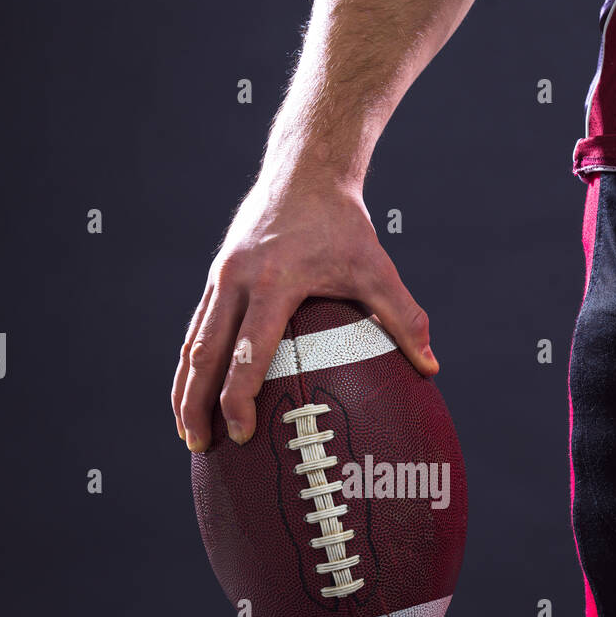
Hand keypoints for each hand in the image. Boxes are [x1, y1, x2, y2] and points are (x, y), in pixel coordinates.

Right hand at [172, 173, 437, 450]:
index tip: (243, 433)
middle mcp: (236, 280)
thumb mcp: (376, 267)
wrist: (304, 170)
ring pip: (191, 343)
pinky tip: (194, 394)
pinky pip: (196, 328)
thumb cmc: (344, 223)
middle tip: (200, 446)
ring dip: (184, 390)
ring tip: (188, 433)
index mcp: (273, 283)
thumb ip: (404, 318)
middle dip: (197, 404)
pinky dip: (190, 365)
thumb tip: (431, 367)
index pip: (249, 351)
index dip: (240, 396)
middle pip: (204, 353)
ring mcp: (220, 277)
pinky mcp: (215, 277)